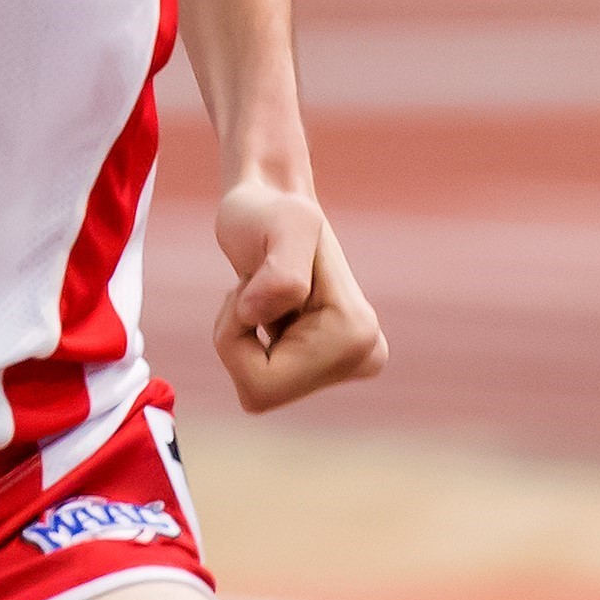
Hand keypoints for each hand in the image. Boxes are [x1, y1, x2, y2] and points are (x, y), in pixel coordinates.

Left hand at [211, 182, 385, 412]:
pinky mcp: (327, 367)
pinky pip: (259, 384)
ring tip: (258, 296)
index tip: (252, 283)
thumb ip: (280, 272)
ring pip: (258, 391)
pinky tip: (267, 311)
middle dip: (234, 340)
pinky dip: (245, 345)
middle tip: (249, 291)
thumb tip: (258, 318)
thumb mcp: (283, 224)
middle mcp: (364, 358)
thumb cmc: (269, 213)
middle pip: (260, 393)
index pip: (263, 382)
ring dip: (238, 340)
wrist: (270, 206)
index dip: (234, 332)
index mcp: (356, 336)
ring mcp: (348, 366)